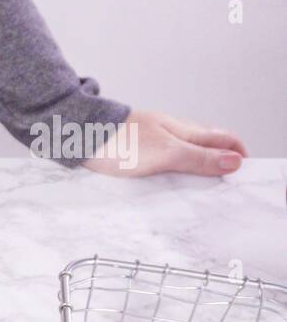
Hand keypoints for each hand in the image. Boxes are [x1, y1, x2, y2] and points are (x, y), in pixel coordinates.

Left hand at [84, 110, 246, 177]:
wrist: (77, 134)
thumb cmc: (119, 141)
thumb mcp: (166, 153)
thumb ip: (198, 158)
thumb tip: (234, 161)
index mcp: (184, 130)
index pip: (224, 139)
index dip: (237, 155)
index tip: (243, 176)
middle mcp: (170, 132)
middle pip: (204, 146)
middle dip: (218, 163)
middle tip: (224, 187)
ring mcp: (150, 140)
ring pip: (182, 154)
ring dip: (194, 169)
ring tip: (198, 191)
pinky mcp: (131, 150)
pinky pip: (159, 161)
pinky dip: (170, 172)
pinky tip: (164, 184)